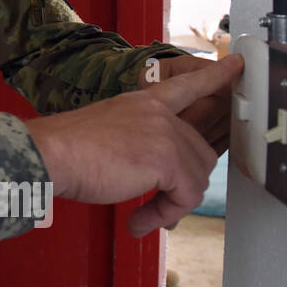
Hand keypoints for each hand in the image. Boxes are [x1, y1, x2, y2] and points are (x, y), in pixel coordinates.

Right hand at [25, 54, 242, 236]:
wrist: (50, 154)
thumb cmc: (65, 150)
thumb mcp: (108, 132)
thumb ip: (136, 144)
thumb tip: (150, 178)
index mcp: (143, 102)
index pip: (186, 85)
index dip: (215, 76)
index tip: (236, 64)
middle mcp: (159, 113)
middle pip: (200, 152)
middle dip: (184, 184)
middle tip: (157, 206)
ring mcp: (165, 134)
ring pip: (197, 178)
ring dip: (172, 204)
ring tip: (142, 216)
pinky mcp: (166, 161)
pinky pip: (184, 198)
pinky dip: (164, 215)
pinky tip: (138, 222)